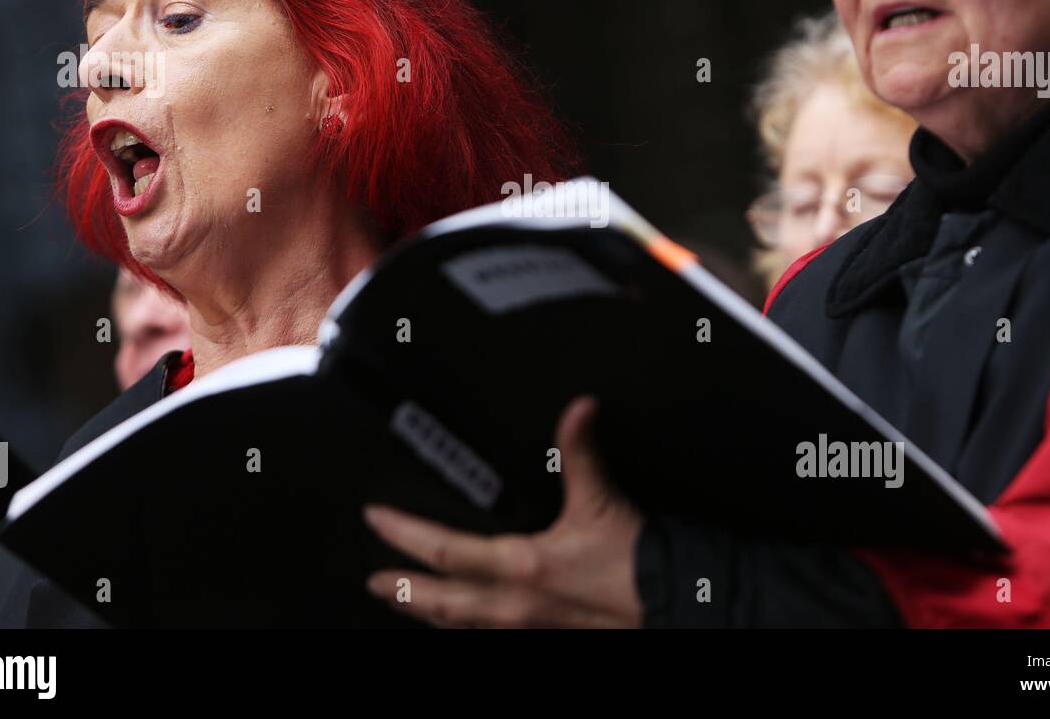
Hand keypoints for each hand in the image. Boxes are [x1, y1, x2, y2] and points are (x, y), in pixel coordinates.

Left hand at [364, 395, 644, 627]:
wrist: (674, 610)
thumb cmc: (638, 566)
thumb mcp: (603, 502)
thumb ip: (582, 453)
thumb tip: (578, 409)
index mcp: (521, 566)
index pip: (442, 550)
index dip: (402, 534)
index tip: (376, 519)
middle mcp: (513, 605)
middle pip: (439, 602)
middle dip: (402, 590)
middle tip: (374, 581)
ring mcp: (526, 630)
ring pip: (461, 625)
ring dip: (429, 614)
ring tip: (408, 604)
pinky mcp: (543, 640)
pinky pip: (491, 638)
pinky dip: (468, 628)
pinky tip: (466, 623)